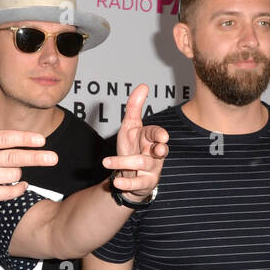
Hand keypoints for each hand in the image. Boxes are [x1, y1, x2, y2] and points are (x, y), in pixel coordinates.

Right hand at [0, 85, 57, 203]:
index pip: (7, 138)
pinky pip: (6, 193)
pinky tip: (21, 185)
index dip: (26, 139)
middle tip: (54, 158)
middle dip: (38, 157)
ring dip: (20, 172)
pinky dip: (17, 189)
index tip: (42, 140)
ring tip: (20, 169)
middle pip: (16, 158)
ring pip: (12, 175)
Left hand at [102, 84, 167, 200]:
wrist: (129, 174)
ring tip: (107, 162)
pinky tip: (116, 182)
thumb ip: (134, 107)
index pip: (157, 134)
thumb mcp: (130, 126)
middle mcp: (154, 153)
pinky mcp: (144, 184)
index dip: (160, 134)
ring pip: (143, 164)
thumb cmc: (132, 148)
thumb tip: (143, 86)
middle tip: (158, 148)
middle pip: (160, 150)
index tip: (163, 137)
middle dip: (160, 149)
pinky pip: (137, 184)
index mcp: (150, 138)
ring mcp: (151, 169)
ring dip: (125, 162)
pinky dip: (126, 183)